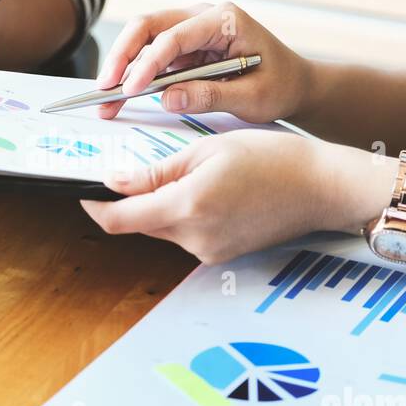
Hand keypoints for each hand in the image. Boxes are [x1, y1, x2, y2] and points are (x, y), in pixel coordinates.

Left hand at [80, 131, 391, 263]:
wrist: (321, 188)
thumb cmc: (272, 158)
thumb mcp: (207, 150)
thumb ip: (157, 171)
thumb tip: (116, 182)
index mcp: (188, 206)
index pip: (120, 220)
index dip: (94, 208)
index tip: (83, 193)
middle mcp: (195, 238)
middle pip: (140, 224)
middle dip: (132, 201)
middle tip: (138, 169)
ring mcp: (209, 251)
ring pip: (163, 229)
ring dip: (161, 206)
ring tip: (191, 174)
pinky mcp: (221, 256)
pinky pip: (186, 235)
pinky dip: (184, 214)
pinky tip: (210, 192)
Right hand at [95, 1, 310, 121]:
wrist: (295, 85)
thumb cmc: (280, 85)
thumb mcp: (251, 97)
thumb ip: (210, 96)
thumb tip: (167, 98)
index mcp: (224, 20)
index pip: (174, 35)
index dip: (149, 62)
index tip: (131, 89)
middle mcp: (203, 17)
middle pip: (148, 26)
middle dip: (123, 56)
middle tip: (104, 87)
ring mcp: (191, 30)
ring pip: (143, 39)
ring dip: (122, 66)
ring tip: (106, 98)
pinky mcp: (184, 48)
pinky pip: (151, 56)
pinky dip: (134, 75)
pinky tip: (120, 96)